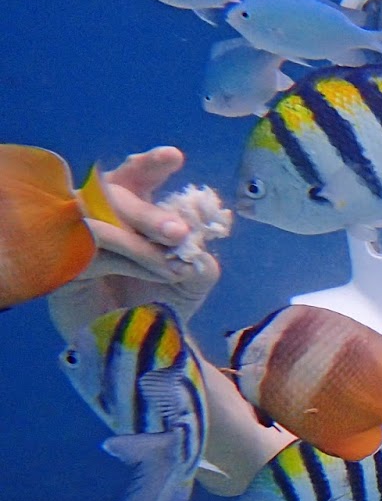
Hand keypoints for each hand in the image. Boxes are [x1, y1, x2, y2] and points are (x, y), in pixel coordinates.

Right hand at [48, 147, 220, 338]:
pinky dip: (125, 263)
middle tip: (179, 233)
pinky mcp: (63, 263)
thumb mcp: (194, 278)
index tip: (173, 157)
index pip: (136, 177)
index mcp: (133, 209)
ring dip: (140, 245)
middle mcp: (102, 216)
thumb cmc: (164, 300)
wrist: (144, 343)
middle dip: (149, 214)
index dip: (151, 165)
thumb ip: (200, 257)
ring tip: (173, 269)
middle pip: (114, 195)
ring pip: (101, 222)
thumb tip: (195, 246)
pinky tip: (151, 277)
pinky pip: (90, 252)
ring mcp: (78, 237)